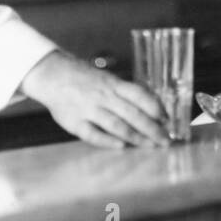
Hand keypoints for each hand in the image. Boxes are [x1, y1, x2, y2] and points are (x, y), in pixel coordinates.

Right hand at [20, 49, 169, 148]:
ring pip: (116, 125)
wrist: (52, 74)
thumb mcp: (107, 79)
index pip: (139, 95)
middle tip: (166, 141)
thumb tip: (152, 106)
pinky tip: (121, 146)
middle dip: (152, 128)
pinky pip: (92, 133)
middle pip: (132, 114)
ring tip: (150, 146)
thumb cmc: (85, 79)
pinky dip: (107, 140)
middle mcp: (103, 96)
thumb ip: (125, 93)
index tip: (167, 119)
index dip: (155, 107)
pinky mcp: (74, 122)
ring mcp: (89, 109)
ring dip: (136, 137)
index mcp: (113, 84)